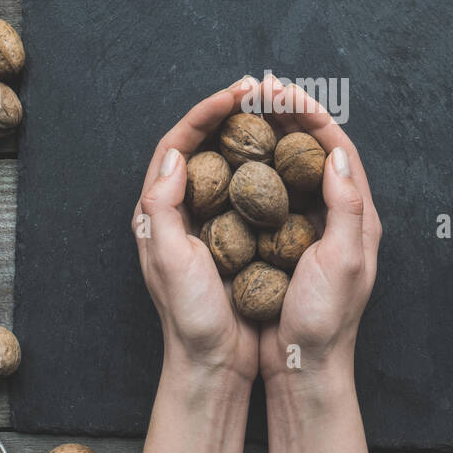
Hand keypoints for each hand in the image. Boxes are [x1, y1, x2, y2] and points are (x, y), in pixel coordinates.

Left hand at [131, 78, 259, 383]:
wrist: (213, 365)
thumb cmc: (190, 318)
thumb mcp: (169, 261)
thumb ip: (163, 207)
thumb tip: (175, 155)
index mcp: (159, 210)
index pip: (180, 142)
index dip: (207, 111)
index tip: (239, 91)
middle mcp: (182, 210)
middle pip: (206, 143)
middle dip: (233, 111)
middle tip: (263, 87)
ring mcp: (211, 223)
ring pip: (231, 160)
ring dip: (253, 131)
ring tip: (279, 108)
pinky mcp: (237, 237)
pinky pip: (254, 188)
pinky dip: (272, 165)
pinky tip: (293, 156)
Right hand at [256, 81, 382, 452]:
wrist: (301, 369)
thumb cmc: (324, 320)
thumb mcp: (345, 261)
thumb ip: (346, 206)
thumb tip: (336, 154)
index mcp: (356, 217)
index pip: (336, 149)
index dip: (311, 115)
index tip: (281, 91)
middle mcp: (332, 217)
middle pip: (311, 151)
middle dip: (286, 117)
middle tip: (256, 89)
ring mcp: (304, 231)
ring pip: (286, 168)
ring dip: (266, 136)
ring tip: (241, 111)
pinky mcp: (278, 246)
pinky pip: (265, 195)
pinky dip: (249, 170)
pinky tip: (227, 160)